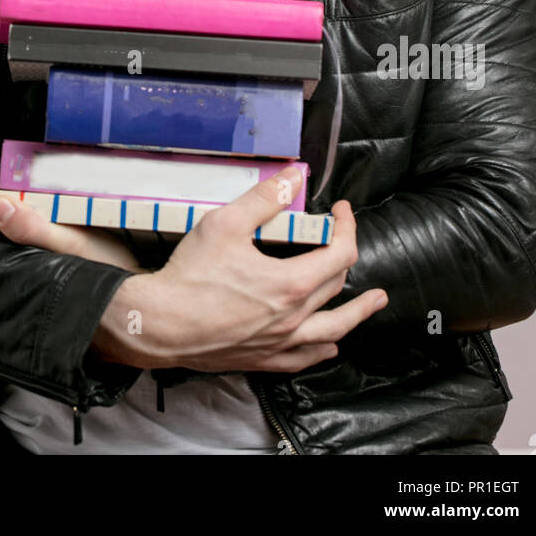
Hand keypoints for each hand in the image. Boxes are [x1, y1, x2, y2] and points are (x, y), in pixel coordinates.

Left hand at [0, 143, 147, 273]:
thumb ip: (31, 228)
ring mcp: (37, 238)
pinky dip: (43, 191)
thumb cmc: (101, 273)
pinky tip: (54, 179)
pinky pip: (40, 208)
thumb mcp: (67, 246)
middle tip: (12, 150)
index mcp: (10, 247)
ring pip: (16, 203)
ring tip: (33, 160)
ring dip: (22, 180)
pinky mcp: (56, 235)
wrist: (134, 289)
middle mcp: (18, 242)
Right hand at [90, 167, 388, 372]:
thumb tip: (294, 175)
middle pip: (336, 286)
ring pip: (332, 329)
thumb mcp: (226, 223)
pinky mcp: (262, 359)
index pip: (339, 254)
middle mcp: (294, 318)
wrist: (160, 324)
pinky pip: (304, 359)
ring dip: (357, 313)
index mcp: (291, 284)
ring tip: (375, 303)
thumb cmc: (191, 276)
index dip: (347, 227)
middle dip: (347, 257)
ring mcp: (280, 343)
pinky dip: (322, 349)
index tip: (341, 211)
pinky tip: (328, 346)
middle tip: (344, 238)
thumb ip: (265, 198)